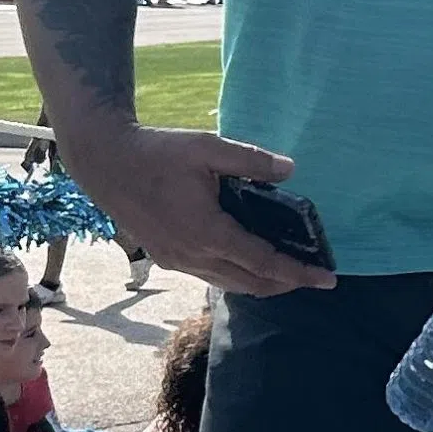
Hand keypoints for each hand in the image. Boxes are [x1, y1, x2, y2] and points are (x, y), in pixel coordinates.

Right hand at [65, 124, 336, 294]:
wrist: (104, 163)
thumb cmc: (157, 152)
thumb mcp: (208, 147)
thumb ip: (251, 161)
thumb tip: (291, 170)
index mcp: (208, 232)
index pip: (264, 263)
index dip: (299, 273)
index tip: (328, 279)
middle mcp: (193, 256)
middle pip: (251, 283)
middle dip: (286, 284)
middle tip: (314, 278)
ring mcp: (178, 261)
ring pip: (229, 284)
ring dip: (261, 284)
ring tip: (287, 274)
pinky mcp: (167, 258)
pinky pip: (211, 276)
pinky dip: (236, 276)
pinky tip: (247, 263)